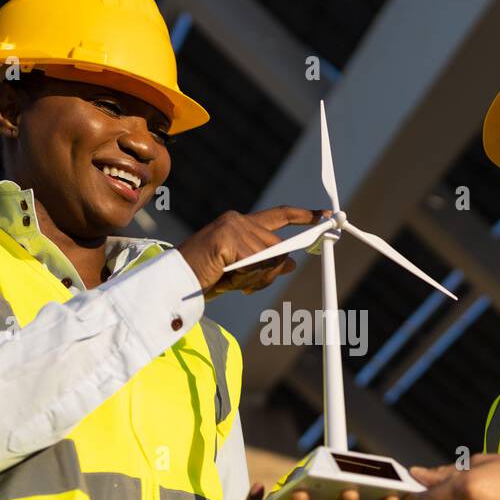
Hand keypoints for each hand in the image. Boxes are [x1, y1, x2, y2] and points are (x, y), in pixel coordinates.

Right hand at [177, 207, 325, 298]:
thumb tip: (292, 263)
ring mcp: (233, 226)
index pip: (279, 215)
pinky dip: (247, 277)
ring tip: (232, 282)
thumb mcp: (241, 273)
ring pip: (270, 257)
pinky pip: (256, 262)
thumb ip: (265, 266)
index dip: (302, 216)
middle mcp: (239, 220)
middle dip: (271, 270)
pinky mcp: (228, 237)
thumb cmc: (205, 278)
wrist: (176, 283)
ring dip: (256, 277)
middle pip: (278, 246)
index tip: (323, 215)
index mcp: (241, 224)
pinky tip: (227, 278)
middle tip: (248, 285)